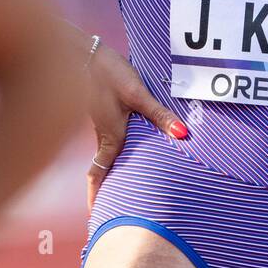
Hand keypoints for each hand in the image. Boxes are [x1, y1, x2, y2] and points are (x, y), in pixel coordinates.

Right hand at [86, 42, 187, 210]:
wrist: (84, 53)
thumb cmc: (108, 74)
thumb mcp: (138, 94)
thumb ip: (160, 114)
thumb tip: (183, 134)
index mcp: (110, 136)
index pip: (98, 173)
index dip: (95, 195)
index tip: (93, 215)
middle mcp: (103, 134)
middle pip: (101, 167)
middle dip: (102, 188)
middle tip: (105, 207)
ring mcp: (100, 122)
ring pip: (104, 152)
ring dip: (107, 169)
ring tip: (115, 184)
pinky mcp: (102, 110)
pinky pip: (106, 137)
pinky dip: (112, 149)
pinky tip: (124, 143)